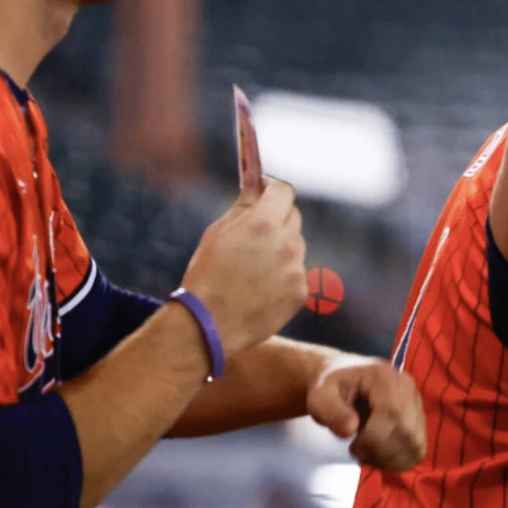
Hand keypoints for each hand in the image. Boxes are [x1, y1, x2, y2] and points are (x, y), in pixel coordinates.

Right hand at [180, 178, 306, 355]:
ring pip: (296, 245)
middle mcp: (287, 243)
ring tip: (252, 267)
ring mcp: (297, 269)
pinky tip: (260, 286)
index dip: (273, 189)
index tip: (264, 192)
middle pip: (293, 216)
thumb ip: (243, 206)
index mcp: (263, 223)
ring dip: (281, 247)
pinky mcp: (301, 291)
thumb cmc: (206, 276)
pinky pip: (297, 272)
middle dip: (277, 217)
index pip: (284, 191)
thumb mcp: (217, 234)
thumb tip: (255, 182)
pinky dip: (284, 274)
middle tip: (256, 230)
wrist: (209, 325)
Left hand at [308, 357, 426, 470]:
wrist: (343, 381)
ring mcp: (417, 405)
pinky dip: (398, 460)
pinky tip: (378, 455)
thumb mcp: (320, 397)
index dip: (374, 439)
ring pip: (415, 445)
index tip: (352, 446)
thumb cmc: (331, 389)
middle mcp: (408, 389)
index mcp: (385, 378)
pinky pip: (417, 450)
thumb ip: (330, 411)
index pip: (393, 414)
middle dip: (381, 452)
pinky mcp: (419, 420)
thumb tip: (350, 430)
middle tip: (357, 451)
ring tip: (368, 454)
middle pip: (408, 433)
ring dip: (390, 459)